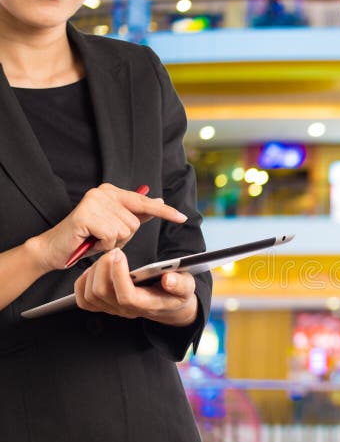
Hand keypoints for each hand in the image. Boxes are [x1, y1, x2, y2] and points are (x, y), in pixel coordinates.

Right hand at [28, 183, 187, 272]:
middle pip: (136, 222)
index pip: (144, 201)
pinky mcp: (86, 215)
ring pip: (126, 230)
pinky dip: (103, 245)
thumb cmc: (86, 238)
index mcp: (111, 192)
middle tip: (103, 237)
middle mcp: (103, 192)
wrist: (55, 249)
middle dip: (123, 237)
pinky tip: (91, 242)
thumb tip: (158, 202)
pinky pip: (112, 236)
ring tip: (96, 239)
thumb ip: (135, 214)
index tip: (182, 217)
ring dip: (113, 242)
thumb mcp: (115, 226)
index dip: (165, 212)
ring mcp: (94, 202)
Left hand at [75, 248, 197, 326]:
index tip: (120, 254)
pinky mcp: (104, 306)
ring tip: (108, 257)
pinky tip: (95, 269)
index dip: (119, 275)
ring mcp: (114, 309)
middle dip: (103, 268)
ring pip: (90, 294)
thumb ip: (181, 284)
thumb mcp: (187, 286)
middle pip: (102, 293)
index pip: (126, 296)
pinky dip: (83, 282)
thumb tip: (169, 279)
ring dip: (94, 272)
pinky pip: (84, 299)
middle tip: (114, 251)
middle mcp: (127, 310)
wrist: (169, 305)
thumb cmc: (177, 293)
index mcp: (147, 304)